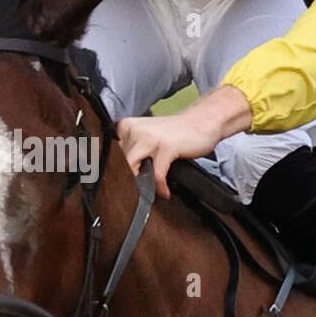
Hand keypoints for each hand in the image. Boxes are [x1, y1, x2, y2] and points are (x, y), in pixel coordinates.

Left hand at [117, 85, 252, 198]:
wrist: (204, 122)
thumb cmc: (177, 134)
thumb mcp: (149, 139)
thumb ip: (134, 151)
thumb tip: (120, 174)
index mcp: (128, 126)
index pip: (111, 153)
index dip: (114, 171)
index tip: (117, 186)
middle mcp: (136, 130)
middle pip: (120, 162)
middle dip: (127, 181)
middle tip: (135, 194)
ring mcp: (151, 138)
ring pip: (133, 168)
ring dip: (141, 184)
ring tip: (150, 192)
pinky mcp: (166, 147)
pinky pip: (156, 174)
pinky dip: (160, 187)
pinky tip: (165, 191)